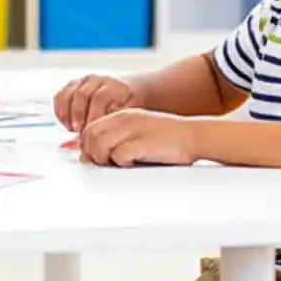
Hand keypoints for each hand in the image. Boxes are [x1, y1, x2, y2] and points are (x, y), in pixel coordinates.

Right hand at [53, 74, 139, 131]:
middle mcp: (99, 80)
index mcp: (114, 86)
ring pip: (69, 94)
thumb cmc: (126, 111)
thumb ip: (110, 128)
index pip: (100, 98)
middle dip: (79, 117)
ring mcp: (84, 81)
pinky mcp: (72, 85)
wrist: (127, 94)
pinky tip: (67, 123)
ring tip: (74, 129)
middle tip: (80, 132)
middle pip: (81, 95)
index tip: (92, 132)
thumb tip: (95, 140)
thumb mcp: (124, 119)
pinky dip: (60, 111)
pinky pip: (60, 96)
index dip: (93, 117)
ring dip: (68, 115)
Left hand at [79, 109, 198, 166]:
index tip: (98, 158)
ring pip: (100, 144)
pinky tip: (134, 163)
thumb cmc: (167, 141)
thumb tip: (86, 157)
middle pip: (89, 136)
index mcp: (121, 116)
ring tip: (121, 164)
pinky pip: (119, 154)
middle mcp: (124, 119)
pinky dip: (122, 163)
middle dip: (93, 154)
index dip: (88, 146)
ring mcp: (133, 129)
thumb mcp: (136, 135)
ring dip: (105, 159)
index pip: (89, 129)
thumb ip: (112, 142)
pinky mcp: (142, 141)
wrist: (195, 135)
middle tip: (107, 164)